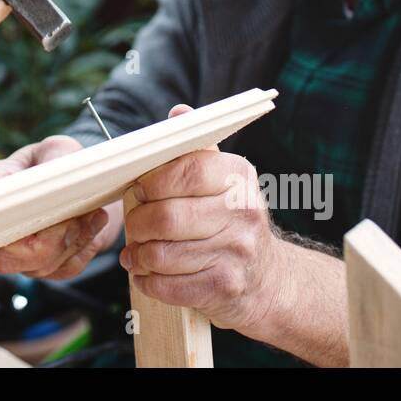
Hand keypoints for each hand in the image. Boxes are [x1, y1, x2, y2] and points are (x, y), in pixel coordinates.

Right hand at [0, 135, 121, 285]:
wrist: (85, 183)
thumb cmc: (61, 163)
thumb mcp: (58, 150)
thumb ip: (50, 161)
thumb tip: (41, 179)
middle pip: (9, 258)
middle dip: (51, 237)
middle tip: (78, 211)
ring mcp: (22, 255)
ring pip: (43, 264)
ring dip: (74, 237)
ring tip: (91, 211)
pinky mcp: (47, 268)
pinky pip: (65, 269)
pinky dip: (84, 245)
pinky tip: (91, 224)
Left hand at [120, 104, 286, 330]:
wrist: (268, 277)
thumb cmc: (231, 220)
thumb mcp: (222, 180)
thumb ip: (195, 149)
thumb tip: (179, 114)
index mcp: (238, 177)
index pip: (187, 170)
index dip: (152, 181)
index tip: (138, 189)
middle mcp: (243, 212)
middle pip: (168, 217)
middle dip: (138, 223)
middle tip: (133, 226)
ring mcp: (237, 252)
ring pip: (163, 253)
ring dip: (139, 255)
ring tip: (136, 252)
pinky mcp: (225, 286)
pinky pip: (169, 285)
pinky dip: (147, 281)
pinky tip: (145, 274)